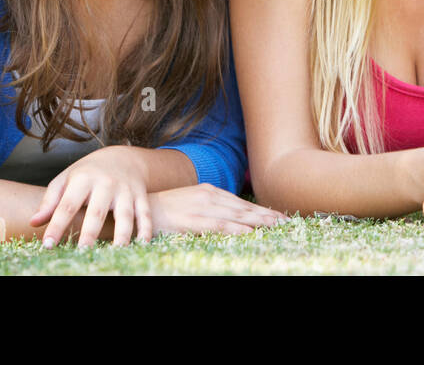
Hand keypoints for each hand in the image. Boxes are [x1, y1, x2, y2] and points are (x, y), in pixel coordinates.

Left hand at [31, 146, 150, 248]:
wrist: (123, 156)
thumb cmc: (87, 172)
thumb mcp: (66, 179)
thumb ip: (50, 200)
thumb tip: (34, 223)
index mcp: (83, 179)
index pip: (67, 205)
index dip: (57, 225)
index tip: (47, 245)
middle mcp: (106, 184)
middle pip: (97, 211)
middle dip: (90, 232)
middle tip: (82, 251)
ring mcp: (126, 190)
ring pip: (125, 214)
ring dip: (122, 234)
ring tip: (116, 252)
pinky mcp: (141, 196)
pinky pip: (145, 214)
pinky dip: (145, 230)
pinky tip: (142, 245)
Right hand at [148, 184, 286, 235]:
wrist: (138, 208)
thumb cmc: (165, 210)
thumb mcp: (191, 204)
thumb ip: (210, 208)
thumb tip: (231, 218)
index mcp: (210, 192)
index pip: (241, 202)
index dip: (262, 210)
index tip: (279, 216)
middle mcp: (209, 196)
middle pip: (243, 207)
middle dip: (266, 215)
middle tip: (285, 221)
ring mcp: (201, 207)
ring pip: (236, 215)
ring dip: (257, 221)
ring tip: (275, 225)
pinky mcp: (191, 219)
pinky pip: (218, 225)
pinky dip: (235, 229)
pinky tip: (249, 232)